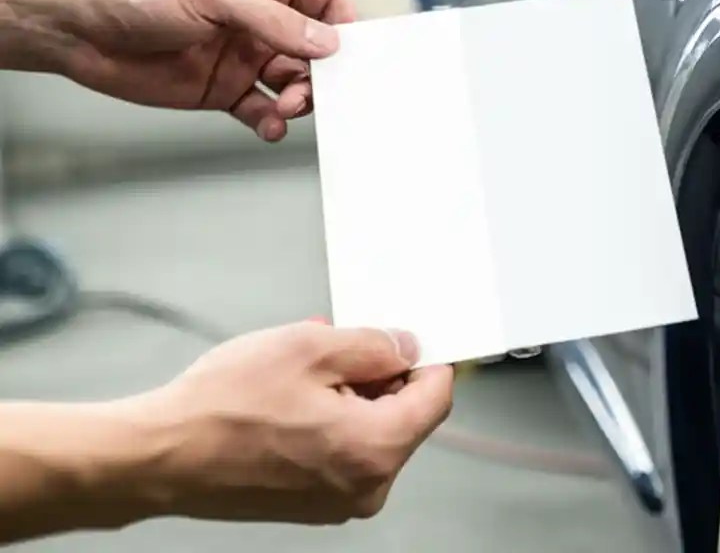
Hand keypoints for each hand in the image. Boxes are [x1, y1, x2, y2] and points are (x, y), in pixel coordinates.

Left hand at [3, 0, 355, 141]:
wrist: (81, 30)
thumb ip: (274, 20)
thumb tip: (328, 43)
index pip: (325, 0)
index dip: (345, 26)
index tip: (352, 54)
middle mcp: (260, 18)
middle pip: (317, 49)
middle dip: (324, 73)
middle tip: (315, 91)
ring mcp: (244, 56)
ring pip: (295, 84)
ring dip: (300, 100)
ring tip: (286, 108)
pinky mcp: (225, 90)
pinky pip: (263, 111)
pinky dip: (273, 123)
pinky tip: (269, 127)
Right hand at [140, 322, 452, 523]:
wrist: (159, 457)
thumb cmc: (223, 407)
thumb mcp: (309, 347)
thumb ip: (372, 346)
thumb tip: (406, 346)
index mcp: (376, 449)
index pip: (436, 398)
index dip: (425, 360)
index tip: (407, 339)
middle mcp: (367, 487)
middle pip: (404, 416)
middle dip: (377, 377)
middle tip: (335, 348)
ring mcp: (339, 502)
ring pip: (371, 432)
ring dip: (348, 396)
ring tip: (301, 373)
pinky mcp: (313, 504)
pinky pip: (342, 452)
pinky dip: (329, 421)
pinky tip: (290, 400)